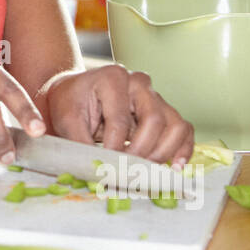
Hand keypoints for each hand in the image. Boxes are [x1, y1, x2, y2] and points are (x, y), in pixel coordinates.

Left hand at [44, 65, 193, 165]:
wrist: (76, 94)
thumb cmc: (70, 104)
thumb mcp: (66, 119)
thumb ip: (79, 142)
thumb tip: (96, 169)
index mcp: (113, 77)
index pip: (120, 120)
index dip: (113, 148)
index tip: (104, 165)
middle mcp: (139, 83)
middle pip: (154, 120)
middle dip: (141, 151)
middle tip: (126, 170)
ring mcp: (155, 96)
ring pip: (175, 124)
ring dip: (164, 152)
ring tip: (147, 171)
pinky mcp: (164, 111)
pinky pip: (183, 129)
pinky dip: (183, 149)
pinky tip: (174, 167)